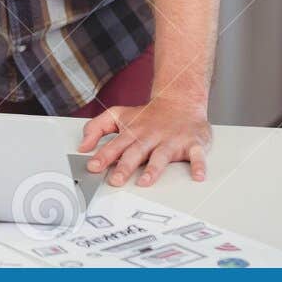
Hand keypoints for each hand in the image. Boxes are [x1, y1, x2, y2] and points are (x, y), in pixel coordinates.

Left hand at [77, 98, 211, 185]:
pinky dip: (199, 165)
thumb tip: (82, 146)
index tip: (93, 166)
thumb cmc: (147, 115)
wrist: (180, 100)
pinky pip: (196, 155)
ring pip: (162, 156)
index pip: (115, 145)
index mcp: (133, 132)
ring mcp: (171, 140)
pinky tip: (198, 176)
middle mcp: (150, 137)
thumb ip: (96, 127)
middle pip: (136, 152)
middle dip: (125, 166)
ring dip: (154, 168)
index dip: (103, 156)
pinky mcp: (191, 143)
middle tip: (116, 180)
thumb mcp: (117, 115)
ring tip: (145, 181)